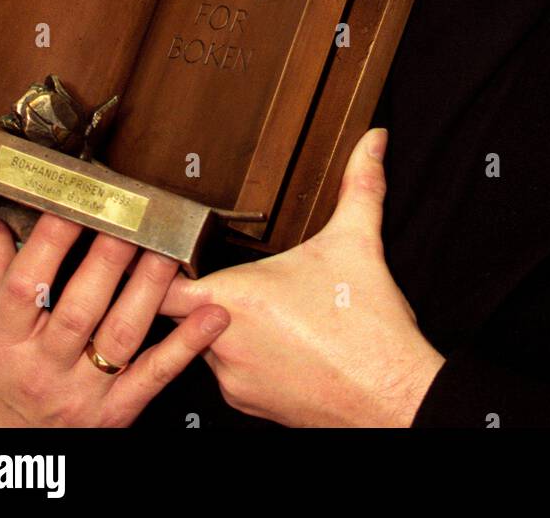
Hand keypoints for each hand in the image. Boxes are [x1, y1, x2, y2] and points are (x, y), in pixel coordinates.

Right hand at [0, 208, 229, 426]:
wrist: (7, 453)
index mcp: (5, 342)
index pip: (26, 285)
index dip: (52, 241)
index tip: (78, 203)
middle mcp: (43, 368)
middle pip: (79, 307)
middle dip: (110, 257)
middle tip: (135, 215)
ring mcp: (83, 393)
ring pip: (121, 335)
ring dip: (151, 287)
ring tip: (171, 249)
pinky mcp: (117, 412)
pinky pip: (155, 375)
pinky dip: (187, 344)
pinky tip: (211, 315)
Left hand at [155, 128, 445, 426]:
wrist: (392, 397)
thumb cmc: (368, 332)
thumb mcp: (359, 241)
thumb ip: (360, 182)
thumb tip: (372, 142)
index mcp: (237, 297)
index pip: (163, 282)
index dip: (157, 264)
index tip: (164, 248)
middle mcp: (225, 342)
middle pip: (187, 311)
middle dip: (207, 290)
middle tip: (233, 272)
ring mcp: (235, 380)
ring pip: (209, 344)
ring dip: (227, 325)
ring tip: (267, 308)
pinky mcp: (250, 406)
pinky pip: (232, 375)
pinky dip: (247, 357)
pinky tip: (280, 340)